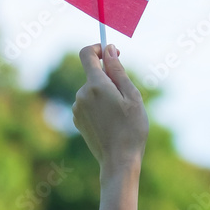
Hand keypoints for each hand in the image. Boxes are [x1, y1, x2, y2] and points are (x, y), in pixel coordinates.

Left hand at [72, 43, 148, 175]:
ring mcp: (77, 108)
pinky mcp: (77, 119)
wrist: (118, 161)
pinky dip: (99, 105)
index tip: (111, 53)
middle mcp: (82, 94)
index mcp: (96, 85)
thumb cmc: (131, 128)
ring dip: (105, 93)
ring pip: (92, 89)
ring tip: (119, 114)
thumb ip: (118, 71)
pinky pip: (88, 103)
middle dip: (109, 78)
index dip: (98, 48)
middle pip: (94, 74)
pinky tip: (111, 122)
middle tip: (126, 97)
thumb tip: (109, 50)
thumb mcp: (132, 96)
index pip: (86, 54)